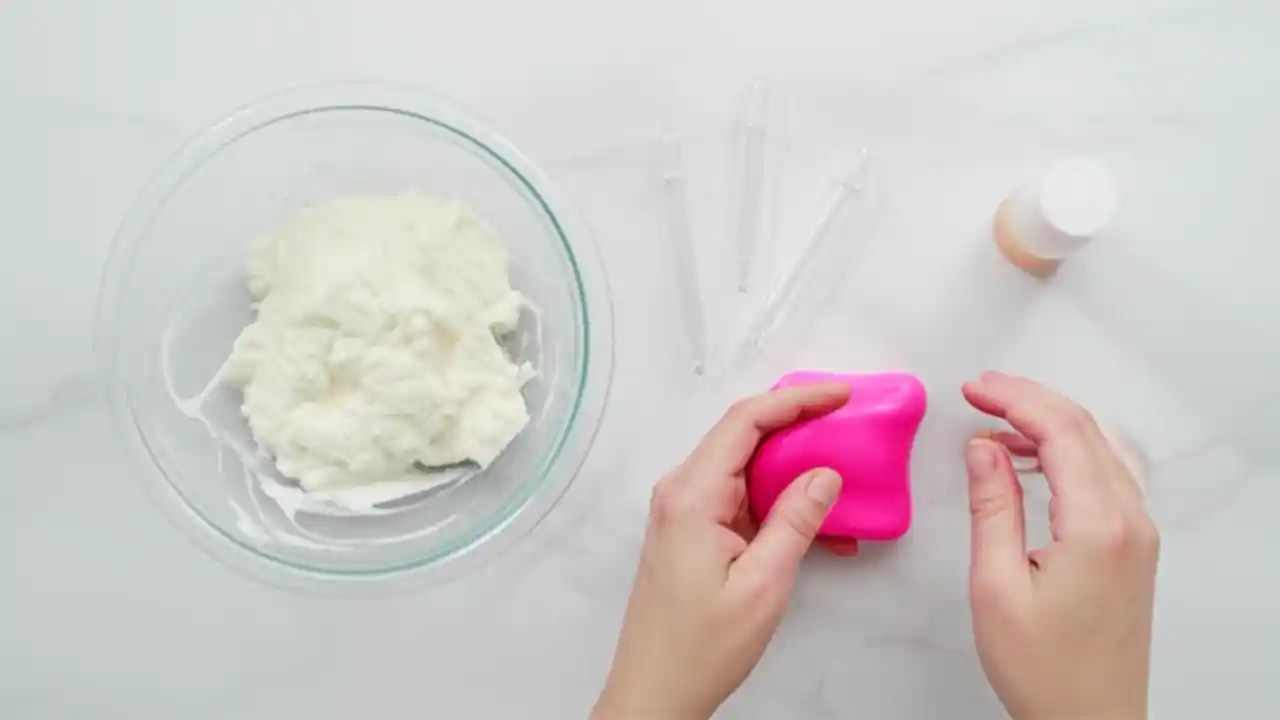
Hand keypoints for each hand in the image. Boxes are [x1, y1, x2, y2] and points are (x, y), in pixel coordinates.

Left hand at [592, 383, 850, 719]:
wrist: (655, 691)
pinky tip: (822, 527)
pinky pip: (742, 499)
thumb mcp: (763, 584)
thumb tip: (825, 474)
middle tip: (848, 422)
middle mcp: (681, 492)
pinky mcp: (692, 532)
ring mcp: (684, 512)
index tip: (841, 395)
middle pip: (744, 436)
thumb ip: (796, 521)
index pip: (745, 422)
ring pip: (746, 467)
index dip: (796, 401)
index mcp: (692, 495)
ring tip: (845, 471)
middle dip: (799, 424)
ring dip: (794, 468)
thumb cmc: (700, 646)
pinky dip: (780, 503)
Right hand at [962, 372, 1158, 719]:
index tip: (972, 389)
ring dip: (1050, 424)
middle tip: (978, 391)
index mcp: (1098, 527)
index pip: (1062, 432)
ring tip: (995, 423)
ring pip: (1100, 448)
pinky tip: (1032, 461)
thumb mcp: (997, 586)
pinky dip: (1068, 453)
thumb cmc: (1043, 670)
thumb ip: (992, 506)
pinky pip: (1107, 475)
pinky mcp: (1134, 547)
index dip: (1014, 399)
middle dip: (1030, 400)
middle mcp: (1131, 522)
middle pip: (1086, 429)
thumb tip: (983, 446)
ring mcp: (1139, 534)